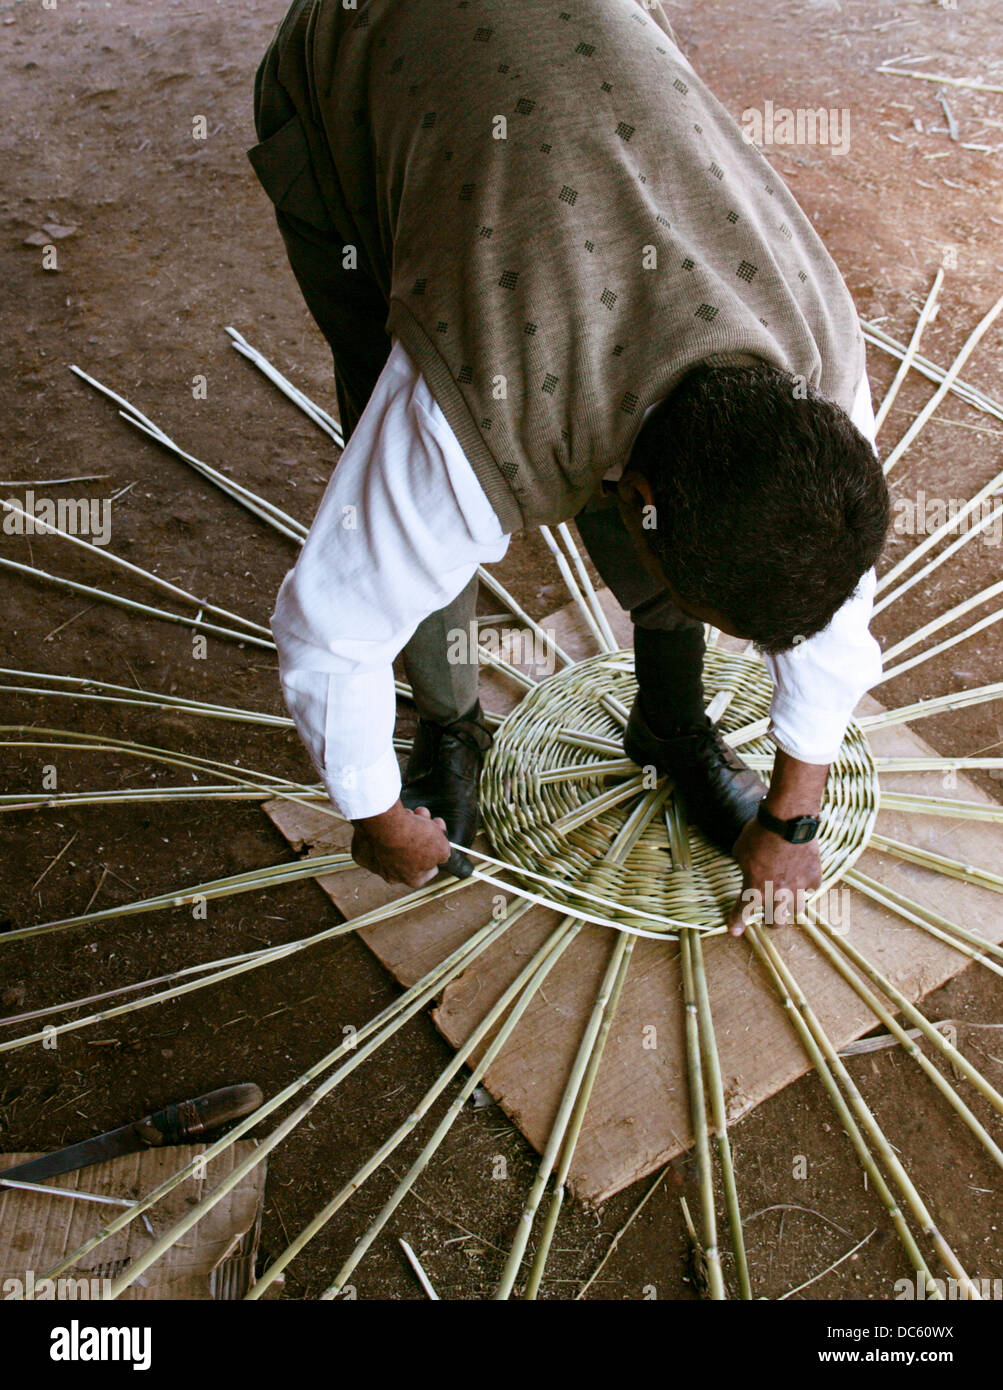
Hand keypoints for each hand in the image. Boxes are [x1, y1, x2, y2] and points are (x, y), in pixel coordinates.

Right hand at [351, 800, 450, 887]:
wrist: (383, 824)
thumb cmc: (413, 838)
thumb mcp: (442, 848)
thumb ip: (443, 854)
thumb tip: (442, 854)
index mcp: (412, 879)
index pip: (428, 871)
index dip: (436, 853)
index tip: (439, 839)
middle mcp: (390, 874)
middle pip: (412, 852)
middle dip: (422, 834)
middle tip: (428, 818)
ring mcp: (374, 862)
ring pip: (394, 843)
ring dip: (407, 826)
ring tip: (414, 812)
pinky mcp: (360, 849)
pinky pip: (376, 837)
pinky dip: (385, 826)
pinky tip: (394, 815)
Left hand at [727, 816, 821, 936]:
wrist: (787, 822)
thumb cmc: (759, 834)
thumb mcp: (740, 851)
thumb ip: (744, 867)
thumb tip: (749, 868)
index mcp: (755, 889)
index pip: (742, 912)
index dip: (736, 923)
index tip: (734, 932)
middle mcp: (777, 894)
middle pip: (776, 922)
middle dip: (769, 921)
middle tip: (767, 915)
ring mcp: (798, 888)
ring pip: (797, 910)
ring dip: (790, 907)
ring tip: (787, 901)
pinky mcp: (814, 877)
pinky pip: (811, 888)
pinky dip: (806, 885)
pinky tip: (803, 878)